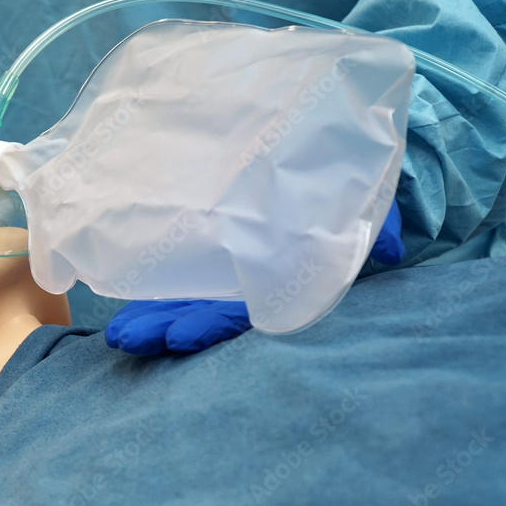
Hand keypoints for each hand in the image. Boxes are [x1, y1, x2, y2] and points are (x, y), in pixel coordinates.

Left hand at [105, 200, 404, 354]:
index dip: (212, 326)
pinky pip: (178, 275)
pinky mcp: (209, 252)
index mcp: (286, 282)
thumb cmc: (352, 192)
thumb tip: (389, 246)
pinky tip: (121, 297)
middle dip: (165, 330)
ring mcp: (229, 272)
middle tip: (126, 339)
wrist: (336, 166)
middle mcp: (253, 285)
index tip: (178, 336)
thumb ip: (375, 228)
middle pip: (205, 315)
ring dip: (151, 317)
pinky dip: (152, 288)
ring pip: (186, 302)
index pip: (246, 314)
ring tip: (116, 333)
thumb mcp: (369, 208)